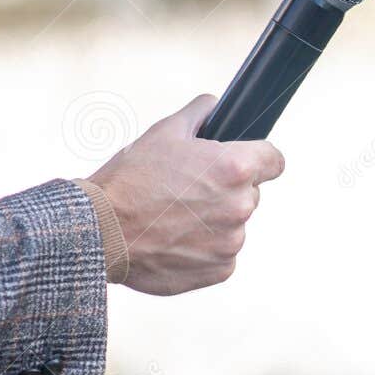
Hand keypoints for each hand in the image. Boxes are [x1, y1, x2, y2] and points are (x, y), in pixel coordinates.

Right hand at [88, 95, 284, 295]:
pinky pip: (221, 254)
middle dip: (226, 191)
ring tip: (173, 218)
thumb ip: (199, 114)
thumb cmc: (130, 179)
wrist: (99, 231)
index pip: (275, 160)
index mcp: (235, 168)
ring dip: (213, 222)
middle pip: (250, 193)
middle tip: (187, 191)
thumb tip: (214, 105)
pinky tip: (173, 241)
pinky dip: (203, 249)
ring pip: (234, 225)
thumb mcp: (164, 132)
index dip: (260, 159)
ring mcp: (232, 241)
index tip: (246, 163)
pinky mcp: (220, 269)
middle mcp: (241, 206)